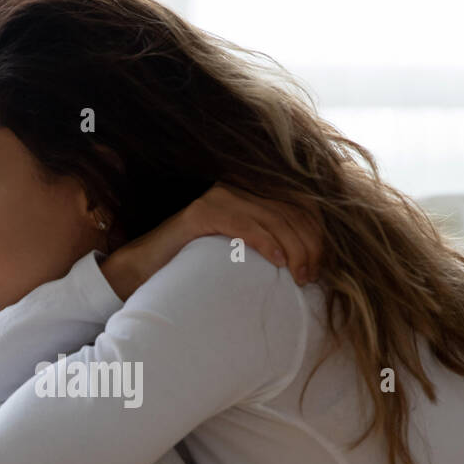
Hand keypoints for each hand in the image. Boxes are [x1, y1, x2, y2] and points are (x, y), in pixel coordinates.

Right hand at [99, 182, 321, 300]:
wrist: (144, 271)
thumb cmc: (194, 267)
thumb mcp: (241, 252)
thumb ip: (270, 243)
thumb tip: (311, 259)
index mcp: (250, 193)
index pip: (298, 204)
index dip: (317, 232)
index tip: (320, 265)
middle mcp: (236, 188)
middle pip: (290, 210)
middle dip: (309, 244)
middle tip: (310, 275)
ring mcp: (218, 198)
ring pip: (273, 217)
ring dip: (293, 248)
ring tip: (298, 275)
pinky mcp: (202, 213)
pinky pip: (245, 224)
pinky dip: (267, 242)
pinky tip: (278, 261)